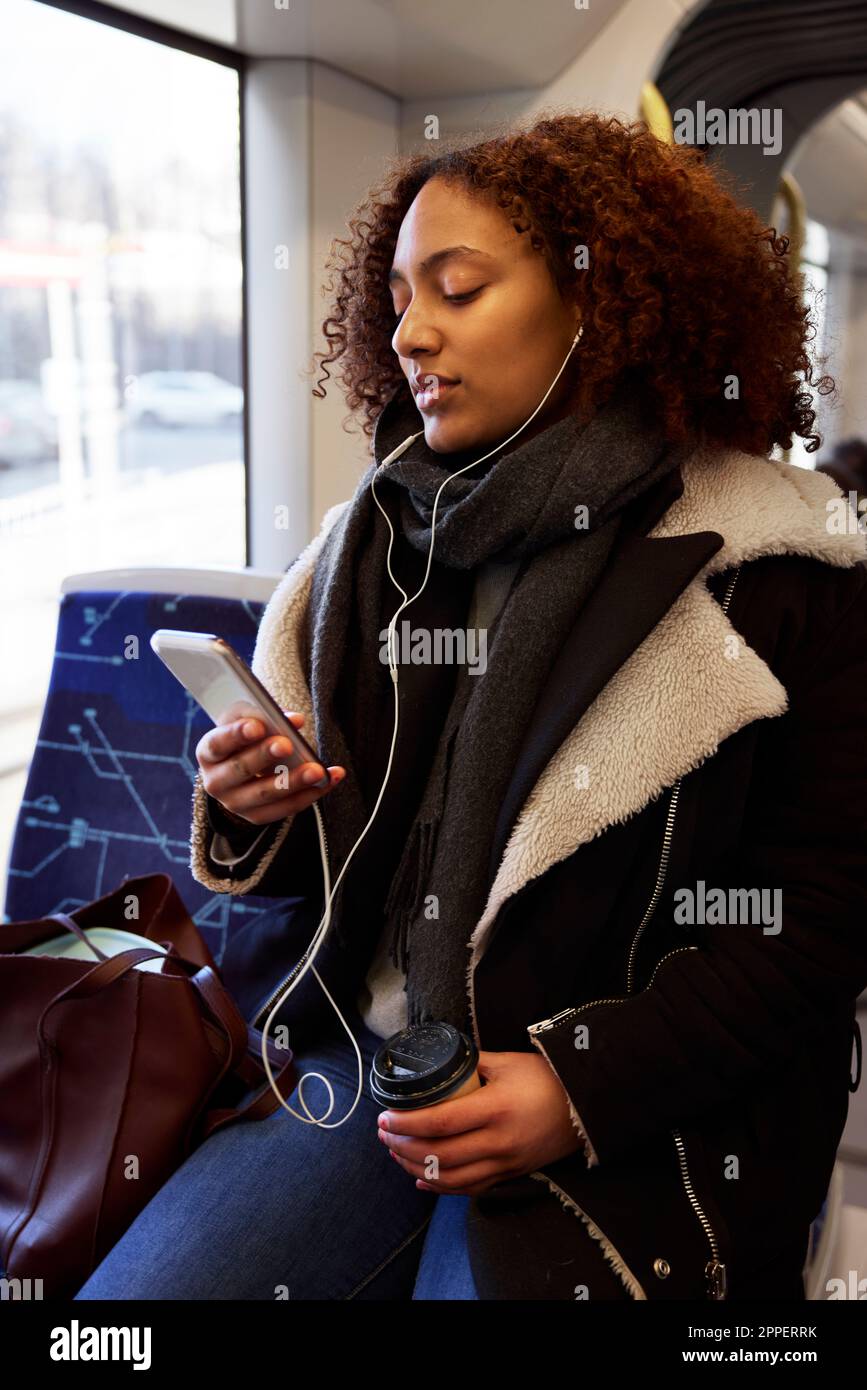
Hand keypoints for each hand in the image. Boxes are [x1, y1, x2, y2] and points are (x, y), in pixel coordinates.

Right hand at [195, 711, 345, 826]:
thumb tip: (294, 720)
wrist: (239, 773)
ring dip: (294, 781)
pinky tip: (329, 779)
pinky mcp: (256, 817)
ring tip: (317, 769)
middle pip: (240, 771)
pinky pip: (286, 808)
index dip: (236, 735)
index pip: (217, 744)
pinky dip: (311, 794)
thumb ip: (266, 716)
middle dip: (265, 756)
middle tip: (287, 744)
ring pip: (265, 794)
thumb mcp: (247, 723)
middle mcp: (216, 782)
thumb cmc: (245, 739)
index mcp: (208, 753)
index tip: (258, 726)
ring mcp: (235, 803)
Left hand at [377, 1050, 583, 1196]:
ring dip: (416, 1167)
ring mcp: (506, 1163)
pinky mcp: (511, 1175)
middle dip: (403, 1146)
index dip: (407, 1123)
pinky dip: (441, 1186)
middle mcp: (499, 1142)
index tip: (384, 1117)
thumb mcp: (506, 1062)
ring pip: (451, 1177)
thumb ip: (470, 1064)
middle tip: (383, 1133)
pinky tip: (421, 1179)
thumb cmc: (545, 1078)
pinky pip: (470, 1188)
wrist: (585, 1106)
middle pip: (440, 1154)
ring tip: (396, 1152)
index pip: (440, 1121)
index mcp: (496, 1108)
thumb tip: (436, 1063)